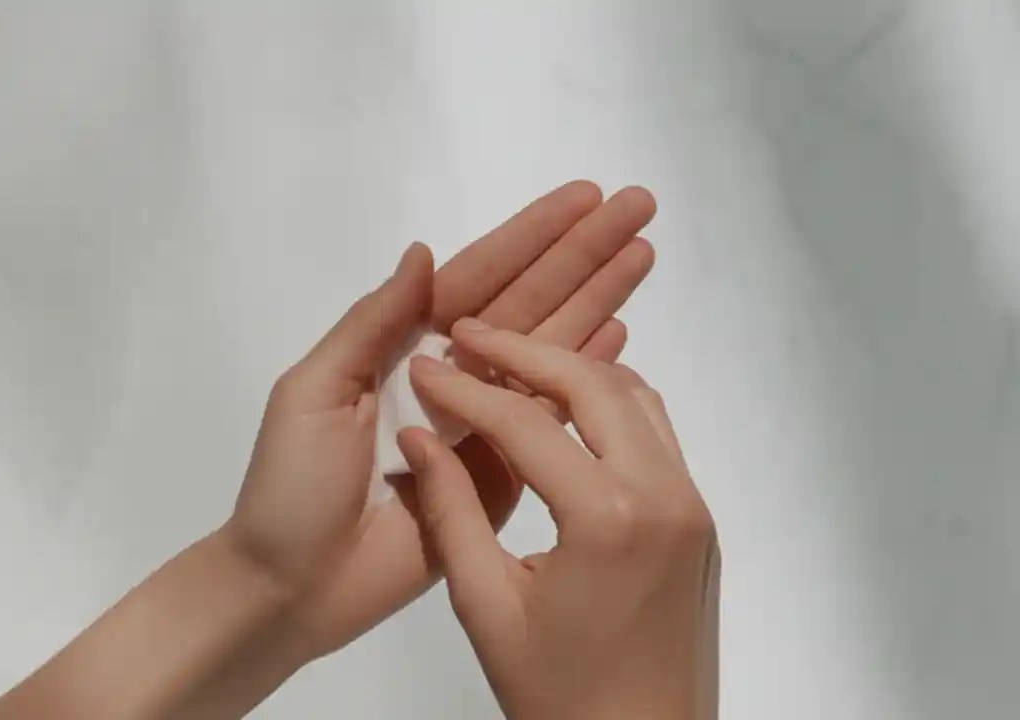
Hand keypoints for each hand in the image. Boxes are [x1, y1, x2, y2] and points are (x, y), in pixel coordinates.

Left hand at [181, 182, 657, 716]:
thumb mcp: (314, 391)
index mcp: (400, 346)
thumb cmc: (291, 486)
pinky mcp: (501, 476)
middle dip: (583, 255)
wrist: (295, 587)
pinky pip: (551, 417)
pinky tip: (621, 336)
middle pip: (528, 301)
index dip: (532, 236)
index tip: (585, 198)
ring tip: (644, 256)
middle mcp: (449, 375)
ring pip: (550, 350)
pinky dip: (587, 377)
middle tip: (639, 207)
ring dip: (598, 301)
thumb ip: (374, 323)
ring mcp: (480, 425)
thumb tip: (424, 251)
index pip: (478, 276)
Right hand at [399, 319, 719, 719]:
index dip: (465, 388)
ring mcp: (692, 507)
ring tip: (509, 364)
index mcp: (607, 521)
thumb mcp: (485, 606)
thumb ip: (450, 511)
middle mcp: (664, 498)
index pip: (524, 424)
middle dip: (524, 352)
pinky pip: (657, 436)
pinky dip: (609, 406)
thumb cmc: (560, 698)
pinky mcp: (700, 521)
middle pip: (592, 385)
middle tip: (467, 337)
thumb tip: (418, 435)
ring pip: (635, 399)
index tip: (423, 365)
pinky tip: (562, 411)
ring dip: (572, 372)